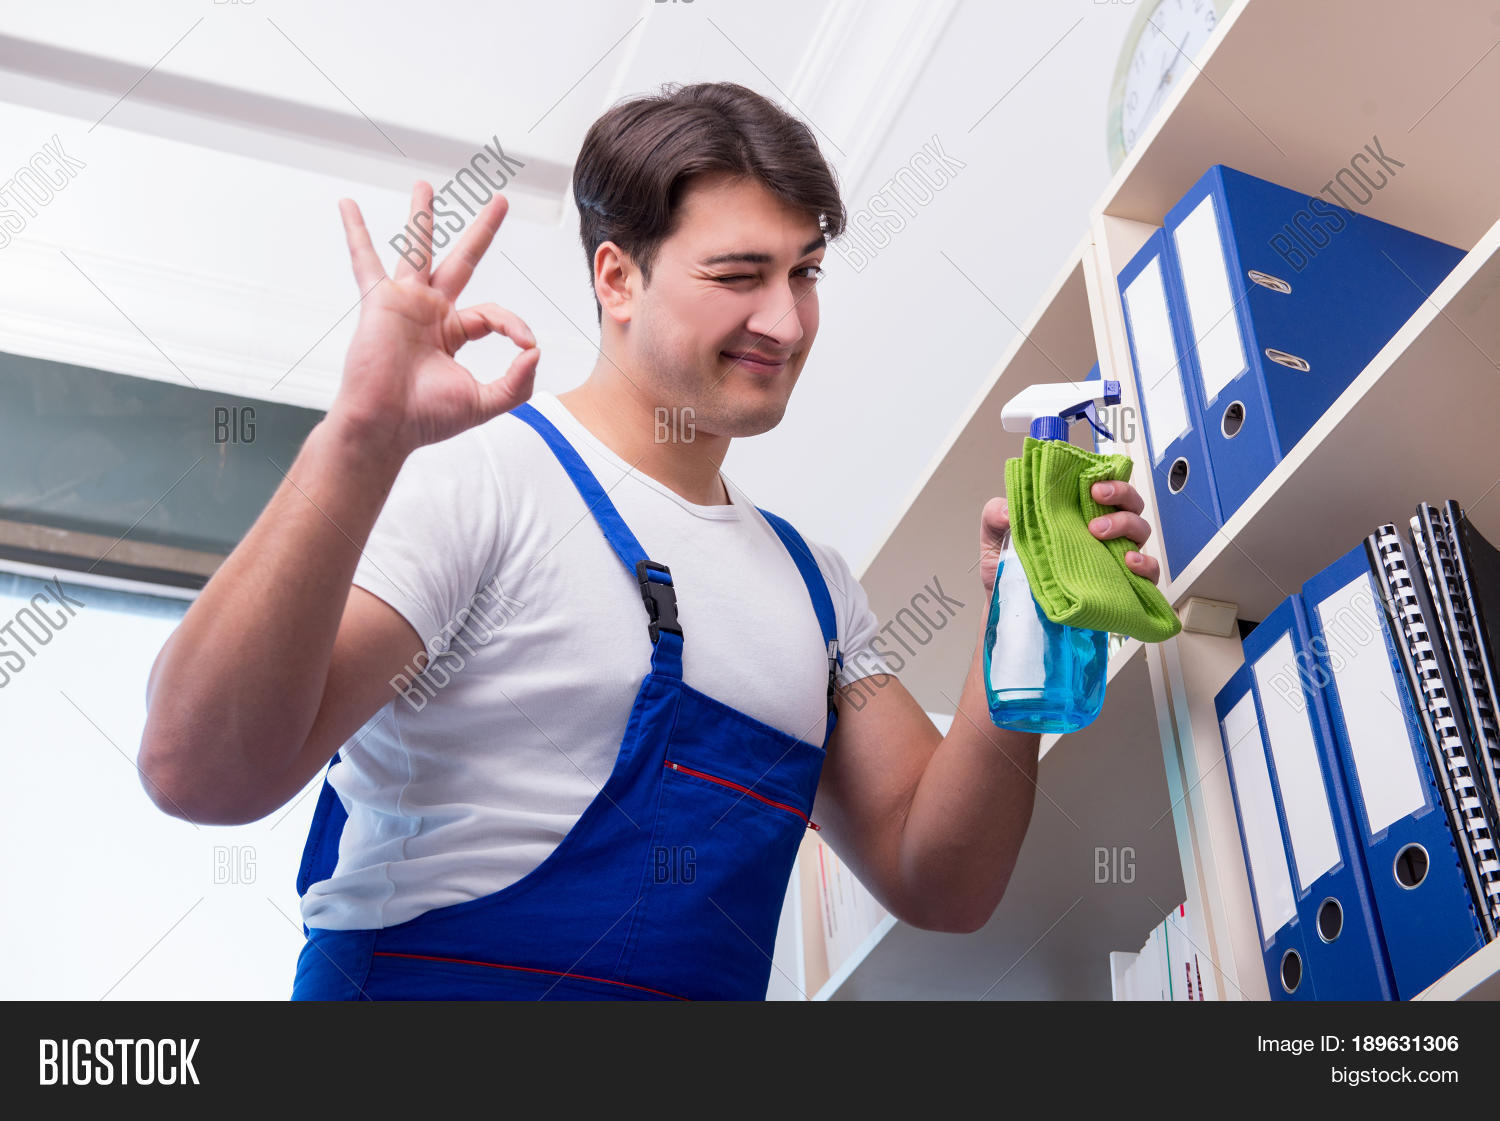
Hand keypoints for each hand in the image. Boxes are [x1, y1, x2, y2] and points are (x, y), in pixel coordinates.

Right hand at [328, 181, 540, 458]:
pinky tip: (347, 206)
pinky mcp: (381, 303)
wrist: (385, 427)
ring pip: (417, 250)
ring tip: (425, 185)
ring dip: (421, 217)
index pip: (492, 314)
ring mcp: (405, 304)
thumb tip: (535, 351)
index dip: (514, 325)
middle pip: (463, 261)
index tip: (525, 345)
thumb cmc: (425, 419)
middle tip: (499, 200)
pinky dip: (356, 234)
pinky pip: (365, 262)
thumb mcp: (485, 402)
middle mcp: (430, 313)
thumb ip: (517, 383)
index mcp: (452, 332)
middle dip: (483, 231)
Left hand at [976, 480, 1160, 595]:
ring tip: (1099, 532)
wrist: (1011, 611)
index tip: (1091, 480)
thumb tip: (1007, 510)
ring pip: (1140, 529)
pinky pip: (1149, 571)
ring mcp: (1112, 557)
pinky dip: (1146, 564)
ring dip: (1126, 524)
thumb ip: (995, 516)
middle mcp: (1100, 531)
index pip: (1103, 486)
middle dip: (1120, 493)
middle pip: (1129, 502)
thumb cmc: (1008, 570)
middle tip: (1096, 498)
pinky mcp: (1122, 585)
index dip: (1106, 476)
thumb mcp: (994, 538)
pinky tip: (1129, 562)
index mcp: (1075, 513)